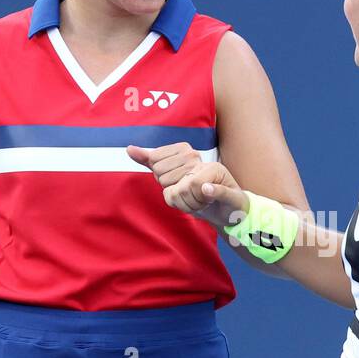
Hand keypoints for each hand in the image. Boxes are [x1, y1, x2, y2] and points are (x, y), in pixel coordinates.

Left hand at [127, 143, 246, 226]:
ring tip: (197, 199)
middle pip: (164, 179)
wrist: (229, 208)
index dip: (164, 181)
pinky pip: (205, 189)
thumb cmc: (197, 191)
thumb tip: (129, 149)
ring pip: (179, 191)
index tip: (178, 183)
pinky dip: (207, 193)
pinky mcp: (223, 188)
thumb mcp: (172, 175)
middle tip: (188, 194)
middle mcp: (197, 158)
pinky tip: (209, 192)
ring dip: (185, 203)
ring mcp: (211, 172)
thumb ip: (151, 160)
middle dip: (173, 193)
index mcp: (185, 150)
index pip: (156, 165)